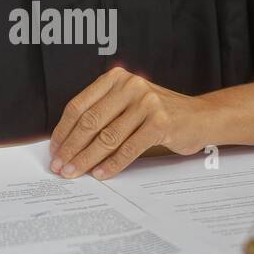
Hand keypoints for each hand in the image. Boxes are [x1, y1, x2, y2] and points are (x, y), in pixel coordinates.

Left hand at [49, 66, 206, 179]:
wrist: (200, 117)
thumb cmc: (158, 114)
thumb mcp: (128, 104)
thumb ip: (102, 114)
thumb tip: (68, 144)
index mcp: (116, 78)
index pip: (79, 105)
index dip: (63, 130)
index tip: (54, 149)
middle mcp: (130, 86)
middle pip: (90, 122)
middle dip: (71, 148)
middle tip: (60, 166)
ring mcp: (147, 103)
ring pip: (107, 137)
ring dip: (87, 159)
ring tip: (75, 172)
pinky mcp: (160, 123)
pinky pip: (128, 149)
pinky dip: (112, 165)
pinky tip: (100, 174)